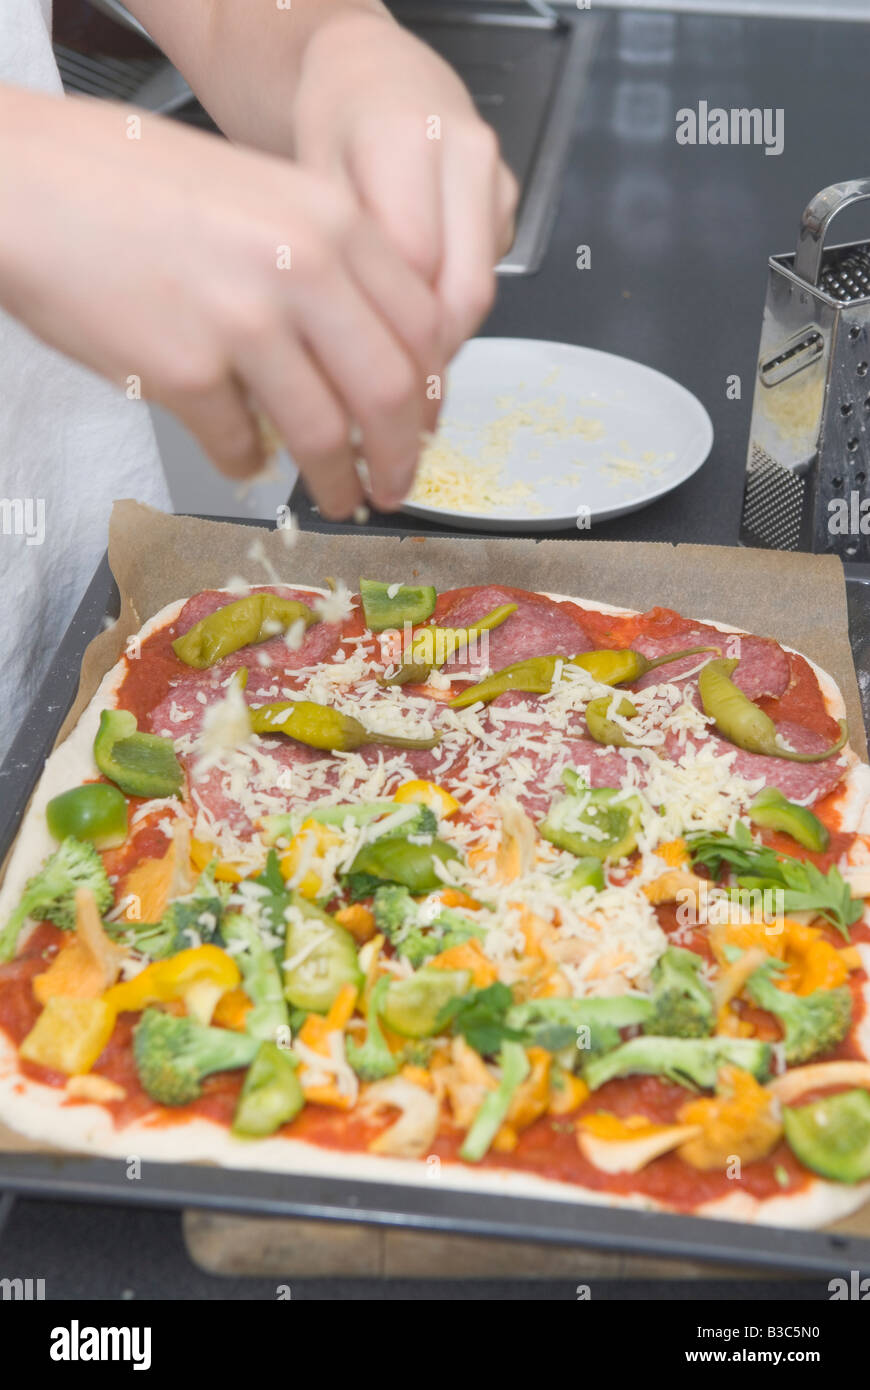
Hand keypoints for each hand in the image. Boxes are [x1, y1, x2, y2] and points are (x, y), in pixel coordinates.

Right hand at [0, 87, 443, 516]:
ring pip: (324, 434)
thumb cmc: (132, 186)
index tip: (422, 426)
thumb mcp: (260, 195)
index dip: (431, 393)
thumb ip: (327, 263)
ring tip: (336, 497)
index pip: (423, 326)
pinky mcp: (184, 371)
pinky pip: (239, 445)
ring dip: (336, 481)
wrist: (27, 183)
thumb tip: (375, 353)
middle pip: (390, 391)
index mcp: (331, 217)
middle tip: (395, 486)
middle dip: (400, 456)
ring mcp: (242, 322)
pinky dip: (246, 463)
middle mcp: (301, 267)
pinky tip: (243, 457)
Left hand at [291, 10, 517, 368]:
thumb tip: (352, 344)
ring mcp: (495, 177)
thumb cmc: (335, 122)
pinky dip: (452, 303)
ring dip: (444, 333)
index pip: (415, 262)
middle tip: (392, 385)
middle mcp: (463, 153)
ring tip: (397, 355)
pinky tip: (414, 310)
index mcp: (405, 138)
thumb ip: (336, 251)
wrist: (376, 73)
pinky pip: (487, 272)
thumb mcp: (308, 179)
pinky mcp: (509, 198)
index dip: (392, 325)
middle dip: (429, 350)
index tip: (364, 362)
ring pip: (482, 287)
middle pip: (465, 287)